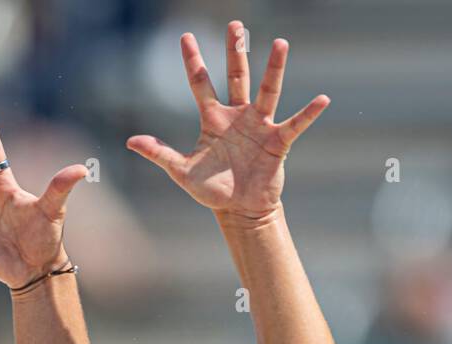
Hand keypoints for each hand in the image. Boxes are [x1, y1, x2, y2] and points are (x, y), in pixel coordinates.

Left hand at [126, 21, 329, 221]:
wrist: (240, 211)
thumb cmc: (212, 190)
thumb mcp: (182, 172)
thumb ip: (159, 153)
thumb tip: (130, 141)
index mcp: (213, 120)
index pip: (200, 83)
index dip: (193, 61)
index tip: (185, 36)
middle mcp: (237, 116)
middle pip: (236, 76)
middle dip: (235, 51)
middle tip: (235, 24)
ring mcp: (259, 126)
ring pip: (267, 91)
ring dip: (274, 69)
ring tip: (280, 44)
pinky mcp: (277, 142)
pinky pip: (294, 124)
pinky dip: (308, 113)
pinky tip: (322, 100)